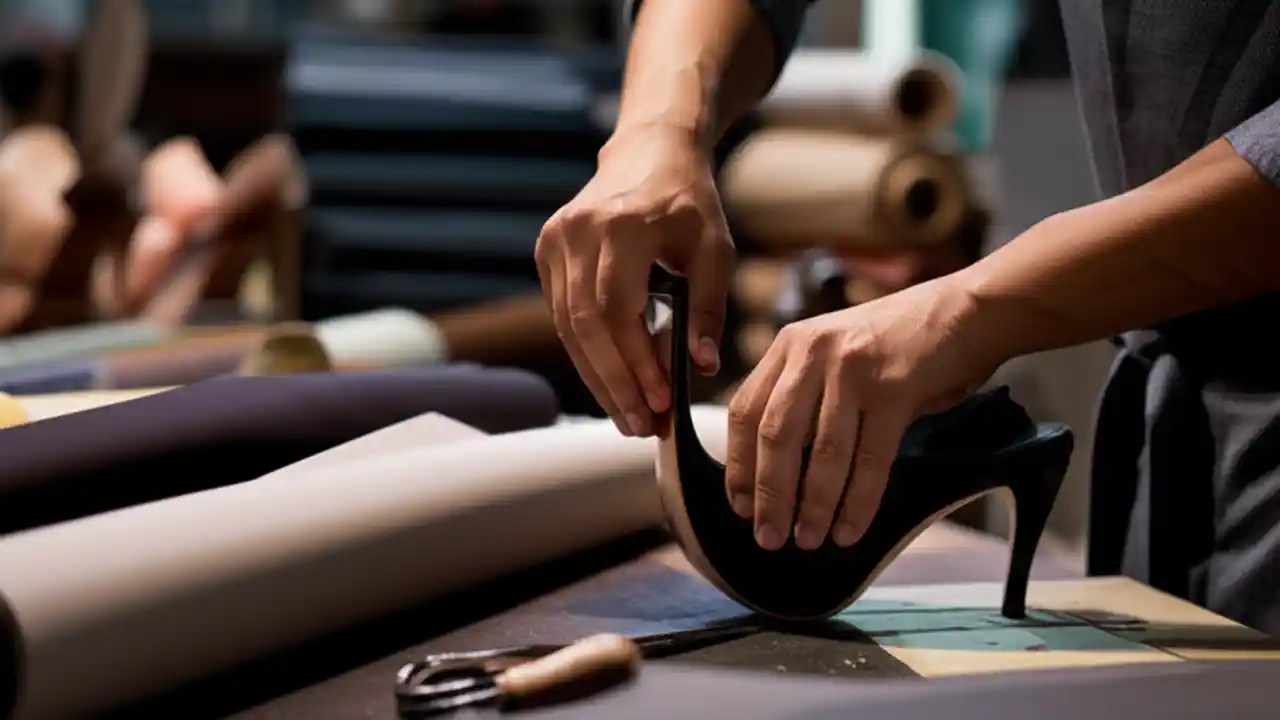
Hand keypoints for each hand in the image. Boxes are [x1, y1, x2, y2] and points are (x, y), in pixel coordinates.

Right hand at [536, 125, 734, 436]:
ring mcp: (556, 241)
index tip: (660, 403)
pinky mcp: (547, 251)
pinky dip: (588, 353)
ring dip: (598, 377)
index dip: (635, 362)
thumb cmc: (688, 202)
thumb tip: (703, 365)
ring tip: (628, 416)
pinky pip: (563, 315)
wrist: (649, 153)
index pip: (618, 308)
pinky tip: (612, 384)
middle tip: (641, 425)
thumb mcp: (714, 249)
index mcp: (622, 225)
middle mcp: (579, 231)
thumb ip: (709, 306)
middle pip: (586, 325)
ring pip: (569, 326)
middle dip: (614, 382)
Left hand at [724, 275, 1004, 550]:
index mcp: (791, 345)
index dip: (739, 464)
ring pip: (821, 454)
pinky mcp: (894, 389)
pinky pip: (869, 460)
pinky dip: (857, 503)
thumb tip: (776, 470)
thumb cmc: (900, 342)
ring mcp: (853, 368)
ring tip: (808, 540)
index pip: (745, 411)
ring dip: (812, 506)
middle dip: (770, 496)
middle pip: (775, 436)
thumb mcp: (836, 351)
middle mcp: (813, 352)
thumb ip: (803, 393)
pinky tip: (849, 530)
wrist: (967, 310)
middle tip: (769, 538)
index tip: (739, 505)